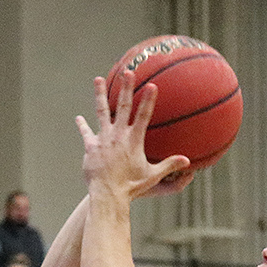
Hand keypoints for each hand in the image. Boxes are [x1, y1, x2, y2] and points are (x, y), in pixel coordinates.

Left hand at [77, 72, 193, 200]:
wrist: (108, 194)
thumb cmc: (132, 187)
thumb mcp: (152, 176)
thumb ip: (169, 165)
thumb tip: (187, 161)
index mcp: (134, 140)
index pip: (144, 116)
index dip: (149, 100)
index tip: (153, 85)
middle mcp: (118, 135)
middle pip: (123, 106)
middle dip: (127, 88)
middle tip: (128, 72)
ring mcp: (103, 139)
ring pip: (101, 112)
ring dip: (100, 94)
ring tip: (98, 79)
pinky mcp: (90, 147)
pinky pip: (86, 133)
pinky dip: (82, 126)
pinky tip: (78, 118)